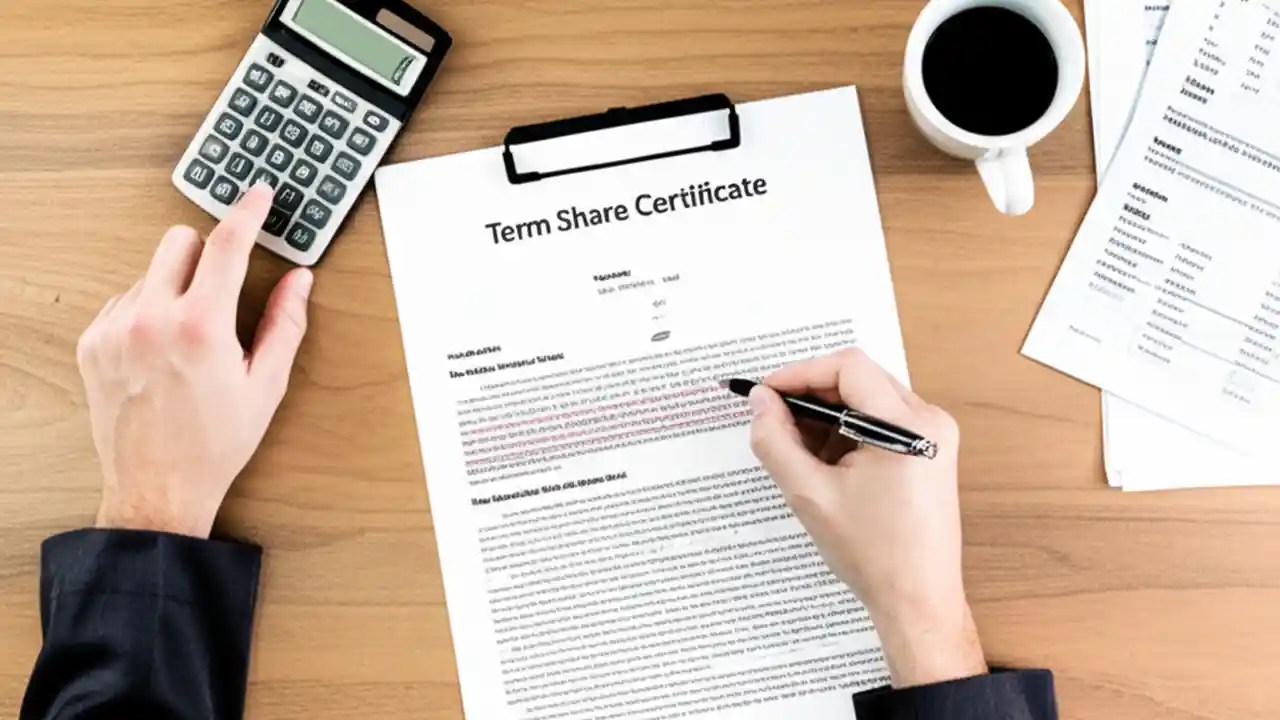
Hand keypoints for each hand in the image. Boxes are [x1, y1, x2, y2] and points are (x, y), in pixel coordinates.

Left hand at [76, 184, 312, 538]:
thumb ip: (286, 324)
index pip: (226, 245)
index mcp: (202, 328)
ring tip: (190, 338)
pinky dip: (146, 312)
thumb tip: (299, 281)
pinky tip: (162, 350)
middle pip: (178, 241)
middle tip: (221, 291)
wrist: (157, 488)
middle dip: (205, 254)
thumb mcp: (266, 385)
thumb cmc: (215, 444)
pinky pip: (123, 300)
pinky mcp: (93, 343)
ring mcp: (115, 330)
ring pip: (149, 272)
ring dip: (175, 287)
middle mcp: (152, 320)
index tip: (257, 194)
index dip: (247, 212)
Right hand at [747, 349, 985, 687]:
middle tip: (773, 418)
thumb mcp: (810, 494)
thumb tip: (760, 402)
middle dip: (812, 394)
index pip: (848, 367)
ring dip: (828, 415)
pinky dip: (847, 431)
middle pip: (859, 378)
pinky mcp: (928, 452)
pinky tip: (824, 463)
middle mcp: (929, 422)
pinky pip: (881, 422)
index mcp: (908, 426)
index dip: (800, 373)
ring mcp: (933, 437)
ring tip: (797, 449)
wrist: (918, 599)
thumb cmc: (874, 554)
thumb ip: (776, 441)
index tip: (767, 393)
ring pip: (868, 399)